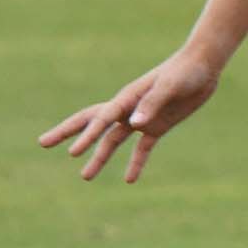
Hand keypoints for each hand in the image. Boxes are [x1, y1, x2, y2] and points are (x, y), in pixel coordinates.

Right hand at [36, 50, 220, 182]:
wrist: (203, 67)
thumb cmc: (185, 72)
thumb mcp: (170, 87)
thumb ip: (153, 104)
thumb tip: (134, 124)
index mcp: (127, 98)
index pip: (101, 119)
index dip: (87, 136)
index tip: (72, 152)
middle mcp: (129, 109)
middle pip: (93, 123)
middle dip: (70, 134)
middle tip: (43, 143)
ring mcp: (141, 118)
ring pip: (113, 141)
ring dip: (99, 157)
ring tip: (85, 177)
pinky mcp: (157, 126)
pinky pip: (142, 148)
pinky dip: (135, 162)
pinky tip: (130, 179)